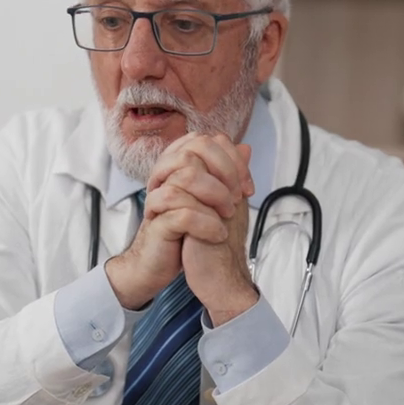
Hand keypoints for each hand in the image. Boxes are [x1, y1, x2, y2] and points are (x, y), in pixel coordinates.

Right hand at [104, 133, 252, 310]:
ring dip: (217, 196)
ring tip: (228, 215)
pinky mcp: (157, 222)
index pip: (205, 141)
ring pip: (187, 177)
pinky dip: (207, 223)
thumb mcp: (213, 197)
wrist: (159, 263)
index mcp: (176, 164)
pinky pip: (182, 213)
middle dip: (225, 172)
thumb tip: (246, 148)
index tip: (246, 187)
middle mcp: (164, 174)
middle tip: (237, 199)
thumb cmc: (185, 229)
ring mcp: (158, 196)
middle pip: (194, 150)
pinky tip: (218, 234)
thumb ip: (228, 172)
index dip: (231, 159)